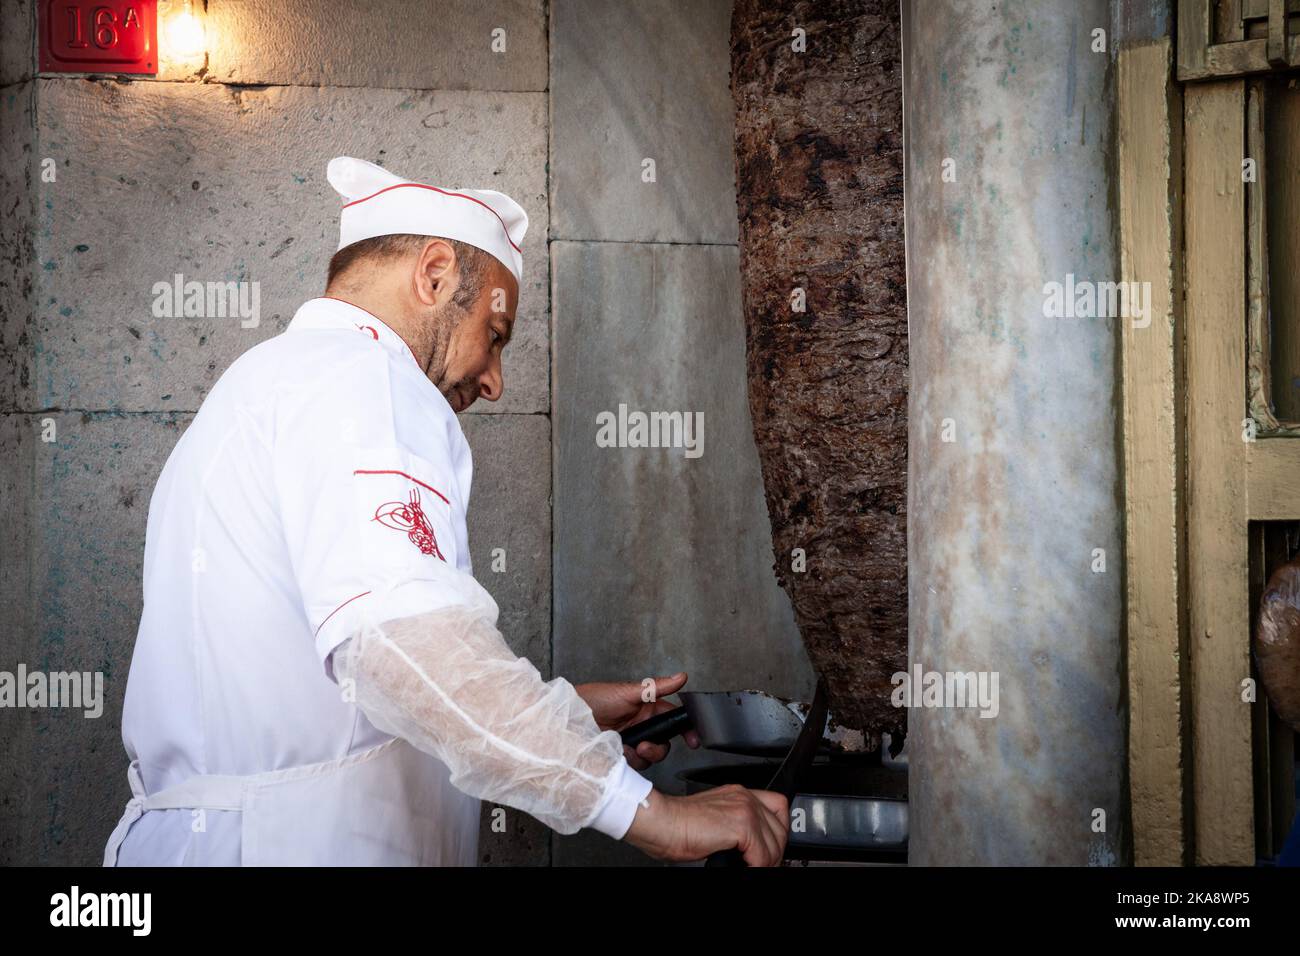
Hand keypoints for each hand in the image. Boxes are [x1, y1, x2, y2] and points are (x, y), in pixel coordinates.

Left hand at [575, 672, 701, 769]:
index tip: (693, 740)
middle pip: (663, 743)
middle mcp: (641, 726)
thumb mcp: (628, 692)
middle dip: (657, 748)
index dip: (685, 730)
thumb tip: (681, 677)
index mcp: (646, 709)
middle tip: (645, 746)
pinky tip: (618, 753)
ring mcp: (631, 742)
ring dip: (642, 756)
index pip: (672, 719)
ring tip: (627, 749)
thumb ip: (656, 687)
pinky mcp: (619, 755)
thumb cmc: (594, 699)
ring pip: (650, 757)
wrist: (569, 720)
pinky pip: (634, 765)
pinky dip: (629, 762)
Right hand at [624, 787, 789, 866]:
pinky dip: (756, 866)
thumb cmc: (677, 825)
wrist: (662, 823)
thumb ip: (735, 827)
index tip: (770, 850)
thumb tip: (750, 849)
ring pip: (775, 845)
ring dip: (765, 862)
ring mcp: (745, 809)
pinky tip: (742, 866)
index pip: (778, 807)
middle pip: (781, 828)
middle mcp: (745, 797)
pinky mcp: (741, 825)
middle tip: (761, 864)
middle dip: (775, 851)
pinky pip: (763, 855)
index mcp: (739, 794)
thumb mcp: (714, 821)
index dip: (778, 832)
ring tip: (750, 867)